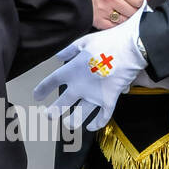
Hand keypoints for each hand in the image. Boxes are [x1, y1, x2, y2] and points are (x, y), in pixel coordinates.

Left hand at [33, 2, 147, 131]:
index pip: (51, 82)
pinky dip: (97, 123)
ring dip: (73, 121)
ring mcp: (95, 95)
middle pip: (62, 103)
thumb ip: (70, 50)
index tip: (37, 96)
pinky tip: (91, 126)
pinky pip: (103, 117)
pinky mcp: (110, 100)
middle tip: (48, 115)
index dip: (42, 89)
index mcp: (72, 70)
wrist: (131, 48)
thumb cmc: (107, 42)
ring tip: (68, 124)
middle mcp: (80, 86)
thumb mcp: (84, 41)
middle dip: (54, 111)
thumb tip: (59, 57)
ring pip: (80, 115)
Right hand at [91, 0, 151, 29]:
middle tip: (127, 6)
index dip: (140, 1)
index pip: (139, 0)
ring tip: (120, 10)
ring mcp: (103, 10)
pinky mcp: (100, 21)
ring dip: (126, 18)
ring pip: (126, 21)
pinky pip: (117, 27)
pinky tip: (114, 16)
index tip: (135, 0)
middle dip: (133, 10)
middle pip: (133, 12)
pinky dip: (118, 24)